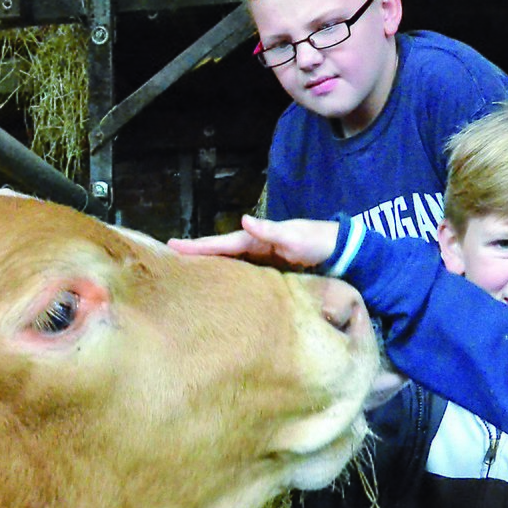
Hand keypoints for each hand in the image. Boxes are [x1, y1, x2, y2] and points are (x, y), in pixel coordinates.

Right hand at [168, 215, 340, 270]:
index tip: (171, 247)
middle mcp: (253, 249)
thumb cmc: (318, 242)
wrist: (340, 253)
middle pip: (217, 254)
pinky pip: (240, 276)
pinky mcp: (267, 275)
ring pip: (227, 266)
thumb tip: (243, 220)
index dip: (195, 246)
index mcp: (255, 240)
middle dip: (193, 256)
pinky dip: (225, 278)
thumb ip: (269, 230)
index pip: (219, 244)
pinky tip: (215, 287)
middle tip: (166, 262)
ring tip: (183, 276)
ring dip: (206, 268)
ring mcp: (259, 262)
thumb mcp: (294, 235)